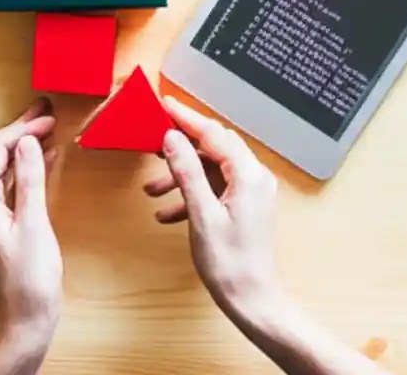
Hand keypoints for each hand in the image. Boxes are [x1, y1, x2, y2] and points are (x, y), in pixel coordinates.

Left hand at [0, 98, 61, 373]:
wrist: (26, 314)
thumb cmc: (29, 278)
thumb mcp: (34, 222)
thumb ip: (30, 178)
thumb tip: (28, 141)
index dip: (22, 129)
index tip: (47, 118)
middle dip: (19, 129)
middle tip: (44, 110)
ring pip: (0, 165)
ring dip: (22, 144)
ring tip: (46, 125)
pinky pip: (8, 182)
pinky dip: (25, 165)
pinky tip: (43, 156)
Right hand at [145, 96, 281, 315]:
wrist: (254, 301)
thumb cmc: (231, 264)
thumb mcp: (201, 215)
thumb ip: (187, 173)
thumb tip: (172, 138)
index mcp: (249, 175)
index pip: (213, 134)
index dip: (186, 118)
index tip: (163, 105)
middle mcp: (255, 178)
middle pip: (213, 148)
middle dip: (181, 146)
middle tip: (151, 142)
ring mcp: (251, 193)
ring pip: (211, 170)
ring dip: (182, 176)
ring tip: (152, 190)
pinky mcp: (245, 208)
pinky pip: (215, 189)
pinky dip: (191, 195)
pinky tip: (168, 213)